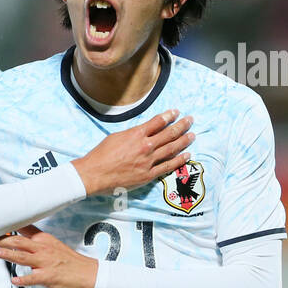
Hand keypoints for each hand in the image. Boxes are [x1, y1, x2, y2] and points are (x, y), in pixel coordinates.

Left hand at [0, 224, 97, 287]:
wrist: (91, 274)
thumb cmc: (70, 262)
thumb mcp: (52, 246)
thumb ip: (34, 241)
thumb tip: (15, 238)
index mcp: (43, 240)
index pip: (22, 229)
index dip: (5, 227)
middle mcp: (43, 249)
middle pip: (17, 241)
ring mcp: (46, 263)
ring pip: (22, 256)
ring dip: (6, 254)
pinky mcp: (50, 277)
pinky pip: (34, 278)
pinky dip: (24, 279)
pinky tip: (14, 280)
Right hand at [72, 110, 194, 195]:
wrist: (94, 174)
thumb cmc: (100, 155)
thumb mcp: (115, 137)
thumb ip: (132, 134)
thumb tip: (142, 132)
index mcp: (136, 134)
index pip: (158, 121)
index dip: (169, 115)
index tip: (176, 112)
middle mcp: (145, 146)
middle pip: (169, 133)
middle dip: (182, 125)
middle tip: (191, 119)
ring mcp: (148, 161)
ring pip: (172, 148)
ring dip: (184, 140)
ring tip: (193, 134)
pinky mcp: (148, 175)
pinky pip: (168, 166)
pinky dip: (179, 160)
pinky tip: (187, 155)